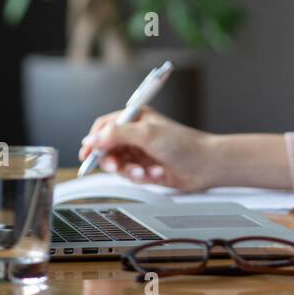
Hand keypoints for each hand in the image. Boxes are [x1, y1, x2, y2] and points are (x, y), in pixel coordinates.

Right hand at [78, 108, 214, 191]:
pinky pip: (131, 176)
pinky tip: (157, 173)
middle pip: (107, 148)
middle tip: (115, 166)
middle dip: (111, 160)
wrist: (205, 165)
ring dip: (130, 171)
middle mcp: (135, 134)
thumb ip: (117, 134)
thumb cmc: (184, 144)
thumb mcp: (147, 134)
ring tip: (143, 172)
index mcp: (135, 118)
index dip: (94, 140)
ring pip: (118, 165)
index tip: (88, 154)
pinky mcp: (145, 169)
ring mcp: (140, 152)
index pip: (104, 126)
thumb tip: (93, 139)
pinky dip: (142, 177)